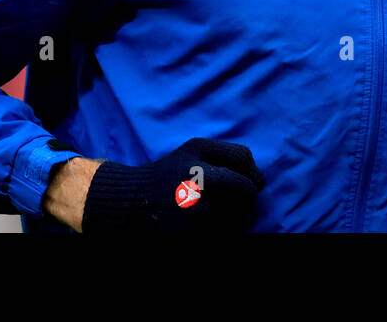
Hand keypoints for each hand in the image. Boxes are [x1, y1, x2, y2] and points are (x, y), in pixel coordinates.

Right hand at [79, 137, 265, 233]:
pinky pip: (221, 235)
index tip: (255, 184)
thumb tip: (259, 182)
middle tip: (246, 206)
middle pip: (245, 189)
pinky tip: (212, 229)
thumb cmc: (169, 176)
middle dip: (250, 199)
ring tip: (225, 219)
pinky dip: (224, 234)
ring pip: (236, 216)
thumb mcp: (192, 153)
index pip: (242, 158)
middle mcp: (194, 175)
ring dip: (239, 220)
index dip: (255, 174)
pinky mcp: (185, 232)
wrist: (127, 202)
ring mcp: (189, 206)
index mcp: (196, 150)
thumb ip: (225, 157)